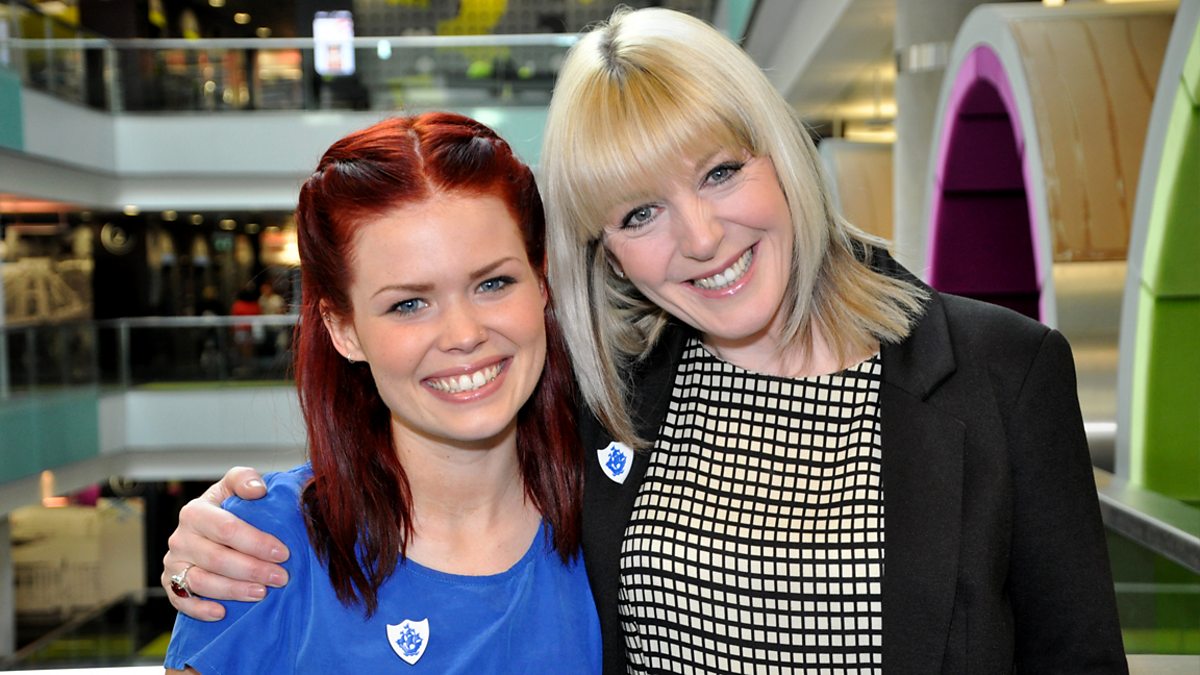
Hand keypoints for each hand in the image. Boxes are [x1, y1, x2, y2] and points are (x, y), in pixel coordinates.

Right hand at [161, 467, 290, 619]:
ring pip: (201, 582)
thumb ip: (244, 479)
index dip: (256, 542)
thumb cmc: (227, 506)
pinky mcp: (170, 584)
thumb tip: (257, 489)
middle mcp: (180, 538)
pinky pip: (181, 601)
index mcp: (195, 512)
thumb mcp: (235, 485)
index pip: (226, 529)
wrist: (207, 526)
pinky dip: (200, 609)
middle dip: (252, 570)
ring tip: (261, 593)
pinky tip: (223, 612)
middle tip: (280, 577)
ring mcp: (173, 562)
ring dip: (233, 590)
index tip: (283, 552)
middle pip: (216, 558)